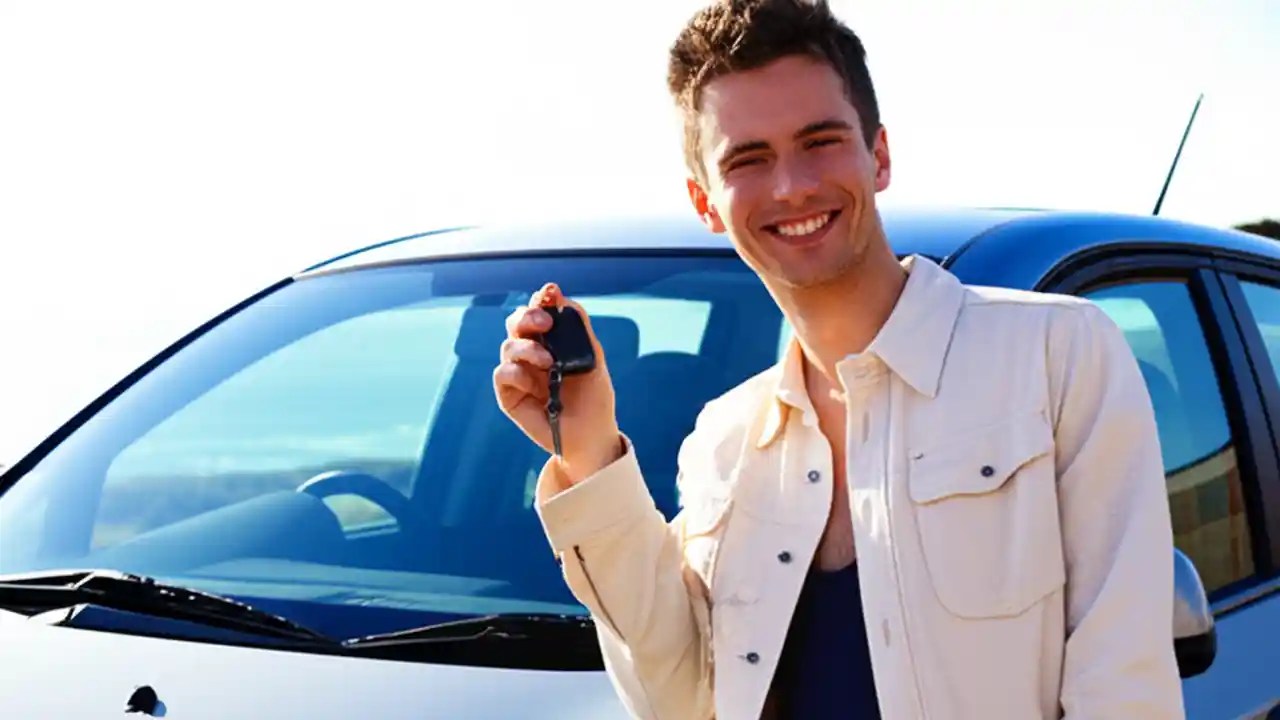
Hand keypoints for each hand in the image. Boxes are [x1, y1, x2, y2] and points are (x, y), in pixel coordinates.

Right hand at [494, 283, 622, 484]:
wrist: (590, 435)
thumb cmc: (593, 398)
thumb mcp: (592, 357)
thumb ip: (577, 326)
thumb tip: (557, 294)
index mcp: (552, 341)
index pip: (539, 312)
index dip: (540, 300)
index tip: (549, 293)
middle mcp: (532, 353)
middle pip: (516, 322)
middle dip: (528, 316)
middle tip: (546, 322)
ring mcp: (519, 373)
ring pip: (508, 345)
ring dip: (528, 349)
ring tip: (548, 362)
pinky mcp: (509, 394)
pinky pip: (503, 373)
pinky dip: (517, 373)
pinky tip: (534, 384)